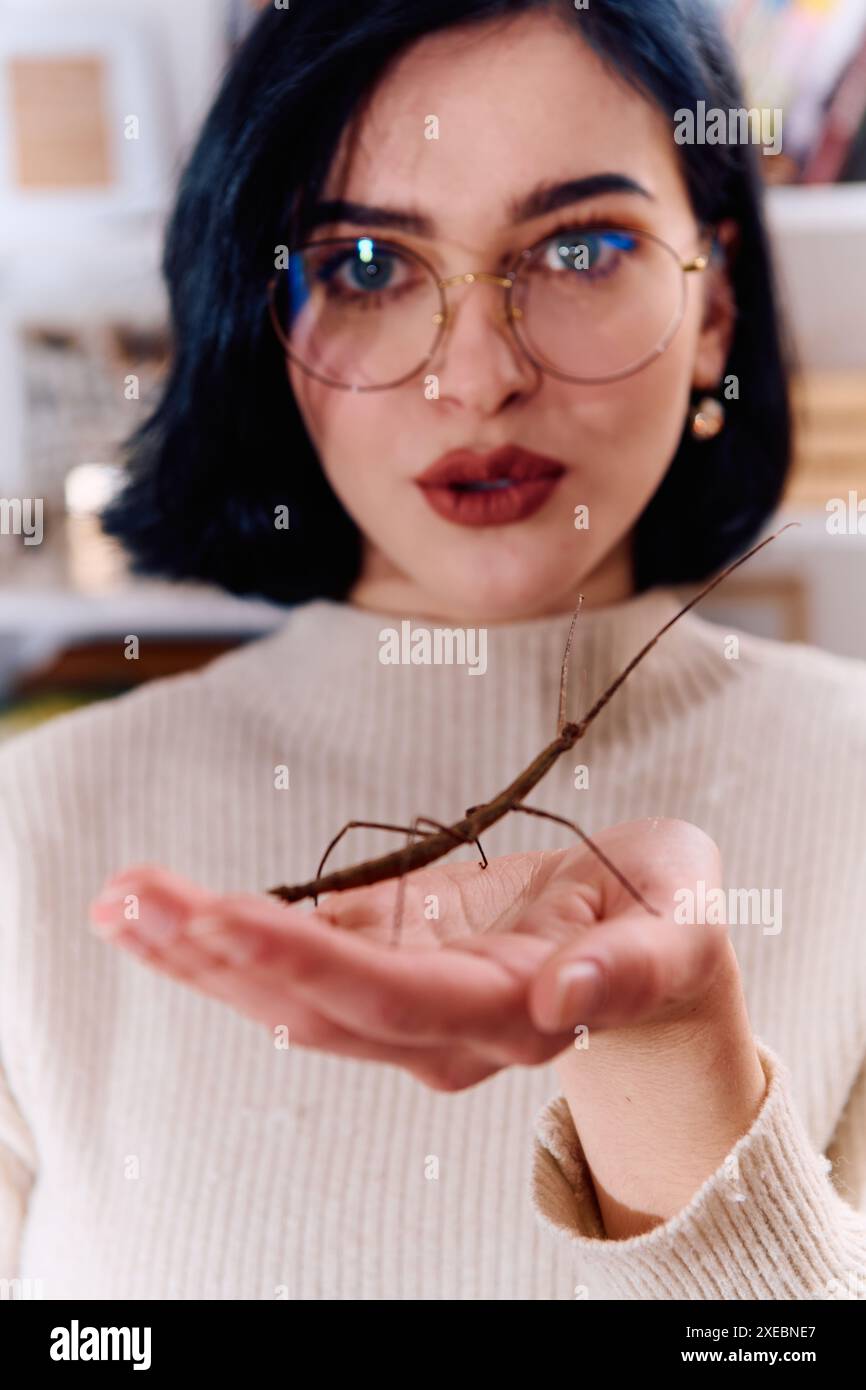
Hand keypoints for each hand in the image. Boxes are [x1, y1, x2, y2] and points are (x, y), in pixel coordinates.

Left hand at [88, 817, 733, 1092]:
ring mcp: (408, 1005)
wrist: (652, 948)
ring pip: (287, 997)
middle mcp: (444, 1028)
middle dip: (216, 954)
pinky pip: (300, 961)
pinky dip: (227, 937)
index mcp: (511, 1012)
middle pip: (312, 1006)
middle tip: (129, 900)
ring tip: (124, 901)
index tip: (222, 915)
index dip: (305, 960)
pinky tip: (163, 909)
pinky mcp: (391, 965)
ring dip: (199, 951)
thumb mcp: (678, 922)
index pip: (390, 996)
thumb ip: (630, 964)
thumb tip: (564, 996)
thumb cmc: (668, 920)